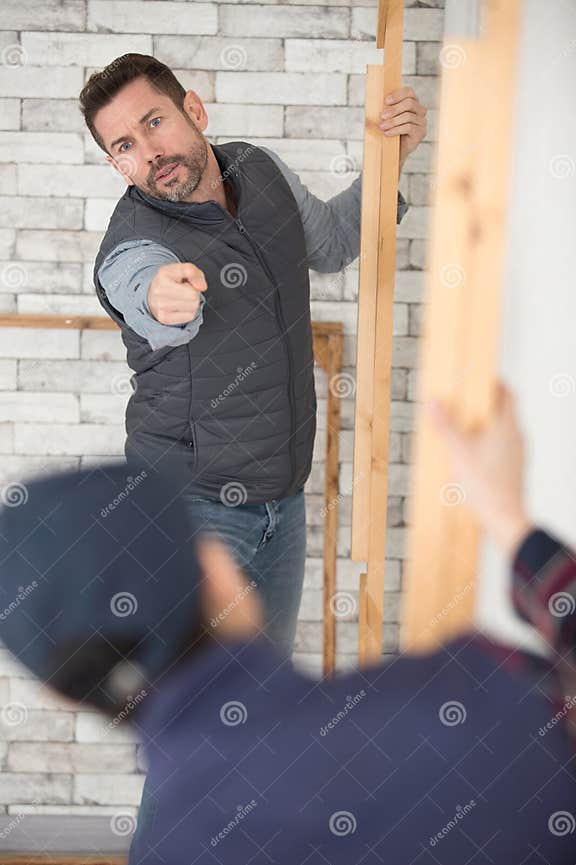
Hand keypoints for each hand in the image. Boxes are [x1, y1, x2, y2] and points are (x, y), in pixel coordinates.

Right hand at [148, 262, 206, 324]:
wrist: (152, 294)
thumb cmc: (169, 281)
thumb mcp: (181, 269)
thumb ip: (194, 272)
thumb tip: (202, 287)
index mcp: (163, 274)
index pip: (190, 273)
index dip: (195, 278)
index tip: (188, 281)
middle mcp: (159, 291)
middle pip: (194, 296)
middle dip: (194, 293)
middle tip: (184, 291)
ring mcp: (160, 306)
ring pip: (194, 307)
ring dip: (192, 303)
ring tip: (182, 298)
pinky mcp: (164, 318)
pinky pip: (190, 317)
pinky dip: (189, 312)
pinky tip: (180, 307)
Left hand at [379, 86, 426, 173]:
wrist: (394, 152)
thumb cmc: (389, 132)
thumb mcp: (383, 120)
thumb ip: (380, 113)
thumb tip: (368, 116)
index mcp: (412, 102)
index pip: (409, 92)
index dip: (398, 95)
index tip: (385, 101)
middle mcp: (420, 110)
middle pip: (409, 103)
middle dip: (394, 109)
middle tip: (382, 116)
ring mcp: (422, 122)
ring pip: (408, 116)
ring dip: (393, 121)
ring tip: (382, 127)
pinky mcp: (421, 133)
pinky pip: (409, 127)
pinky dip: (396, 130)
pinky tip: (387, 133)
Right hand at [425, 380, 534, 559]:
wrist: (505, 519)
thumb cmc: (486, 487)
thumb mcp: (458, 452)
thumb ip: (445, 426)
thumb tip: (434, 402)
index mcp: (507, 427)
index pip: (508, 394)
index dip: (495, 383)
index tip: (481, 377)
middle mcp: (516, 438)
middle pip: (503, 411)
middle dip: (484, 404)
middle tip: (464, 400)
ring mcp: (517, 454)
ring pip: (501, 430)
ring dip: (484, 424)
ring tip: (462, 427)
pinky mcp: (513, 468)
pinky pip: (500, 447)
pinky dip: (486, 442)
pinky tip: (469, 453)